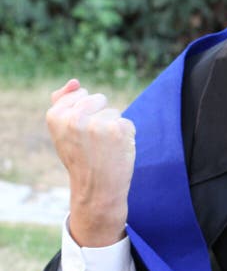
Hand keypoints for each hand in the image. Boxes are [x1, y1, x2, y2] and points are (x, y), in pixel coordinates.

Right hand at [46, 78, 135, 246]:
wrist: (96, 189)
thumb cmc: (81, 158)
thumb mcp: (64, 131)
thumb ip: (63, 102)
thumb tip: (74, 81)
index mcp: (56, 115)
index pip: (80, 94)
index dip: (84, 114)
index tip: (79, 134)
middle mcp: (74, 118)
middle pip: (99, 98)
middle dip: (100, 117)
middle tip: (93, 143)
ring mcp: (97, 124)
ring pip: (114, 111)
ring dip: (113, 127)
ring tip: (104, 149)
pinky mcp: (119, 129)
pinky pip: (127, 122)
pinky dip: (126, 136)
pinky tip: (117, 152)